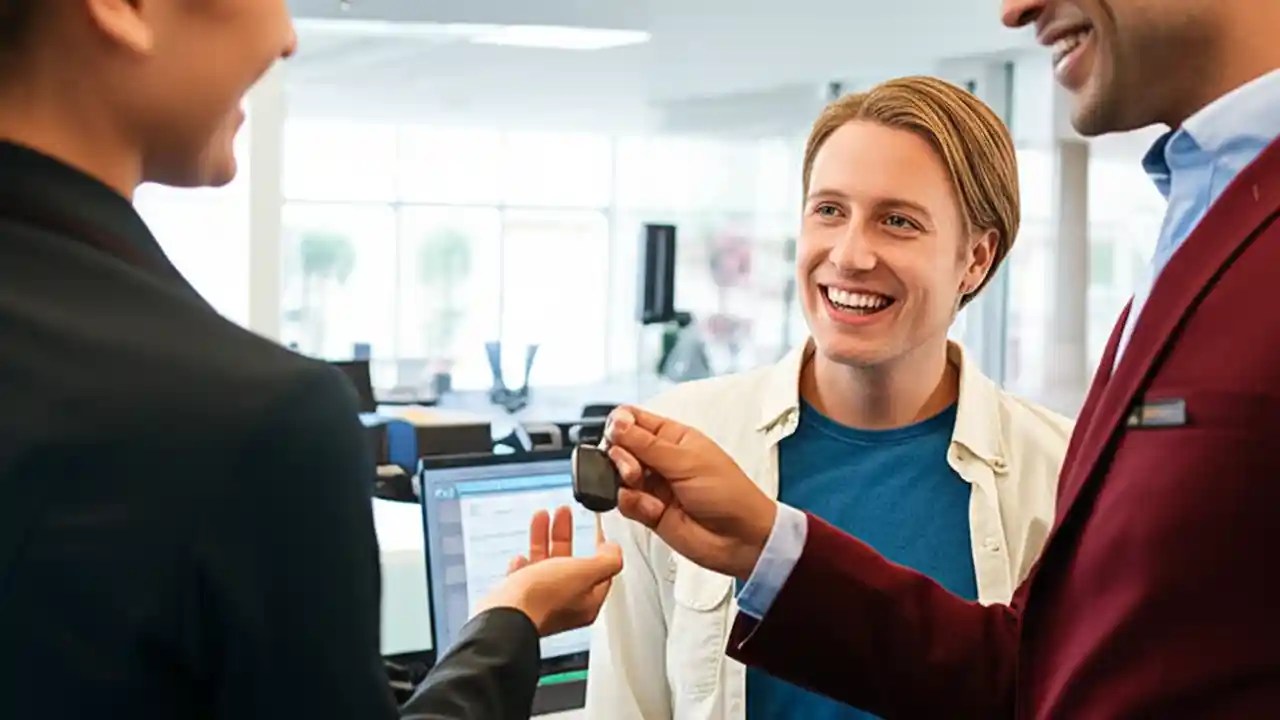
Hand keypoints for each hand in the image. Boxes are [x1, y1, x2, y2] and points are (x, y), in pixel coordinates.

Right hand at [476, 506, 622, 636]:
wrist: (505, 614)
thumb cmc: (543, 597)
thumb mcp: (585, 572)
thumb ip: (607, 560)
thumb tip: (615, 551)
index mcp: (586, 601)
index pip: (601, 574)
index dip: (601, 551)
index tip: (597, 533)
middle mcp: (565, 604)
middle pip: (570, 564)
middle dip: (565, 535)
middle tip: (563, 513)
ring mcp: (541, 602)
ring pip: (545, 564)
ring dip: (544, 538)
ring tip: (541, 516)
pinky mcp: (520, 600)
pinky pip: (524, 577)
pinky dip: (524, 563)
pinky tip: (521, 556)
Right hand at [603, 405, 776, 580]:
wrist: (740, 539)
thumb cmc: (729, 494)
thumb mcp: (687, 460)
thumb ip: (646, 443)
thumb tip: (616, 424)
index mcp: (673, 437)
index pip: (633, 420)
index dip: (619, 424)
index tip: (616, 434)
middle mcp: (660, 459)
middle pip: (619, 447)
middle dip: (620, 456)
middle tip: (635, 469)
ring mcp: (653, 485)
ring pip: (616, 475)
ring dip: (625, 482)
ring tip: (642, 488)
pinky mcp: (648, 510)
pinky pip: (624, 501)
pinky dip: (633, 504)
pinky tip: (654, 509)